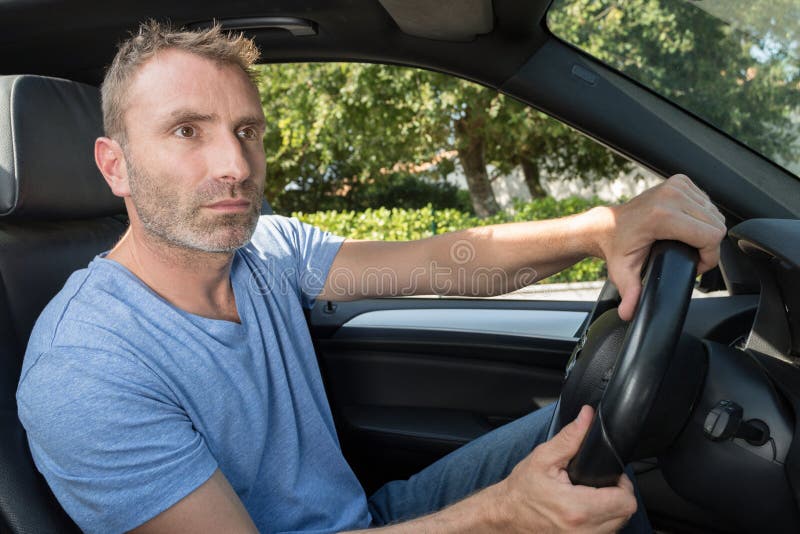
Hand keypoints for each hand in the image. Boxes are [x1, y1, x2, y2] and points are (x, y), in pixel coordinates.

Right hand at [496, 405, 636, 532]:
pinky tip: (586, 510)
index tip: (609, 476)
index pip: (625, 501)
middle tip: (599, 484)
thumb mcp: (544, 458)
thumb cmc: (521, 489)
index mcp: (577, 508)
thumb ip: (570, 437)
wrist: (505, 514)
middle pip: (625, 514)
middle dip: (617, 496)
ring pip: (617, 526)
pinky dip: (601, 522)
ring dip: (610, 511)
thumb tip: (587, 417)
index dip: (622, 484)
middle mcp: (582, 531)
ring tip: (590, 496)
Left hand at [591, 174, 725, 320]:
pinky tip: (686, 225)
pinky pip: (707, 202)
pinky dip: (702, 216)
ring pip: (715, 213)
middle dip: (708, 246)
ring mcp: (676, 185)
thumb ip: (630, 294)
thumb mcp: (623, 273)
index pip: (711, 236)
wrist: (606, 225)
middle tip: (689, 255)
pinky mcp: (680, 181)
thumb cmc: (616, 248)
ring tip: (686, 241)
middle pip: (717, 225)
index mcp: (662, 215)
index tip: (694, 265)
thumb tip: (628, 314)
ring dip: (706, 231)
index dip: (708, 256)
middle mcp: (671, 196)